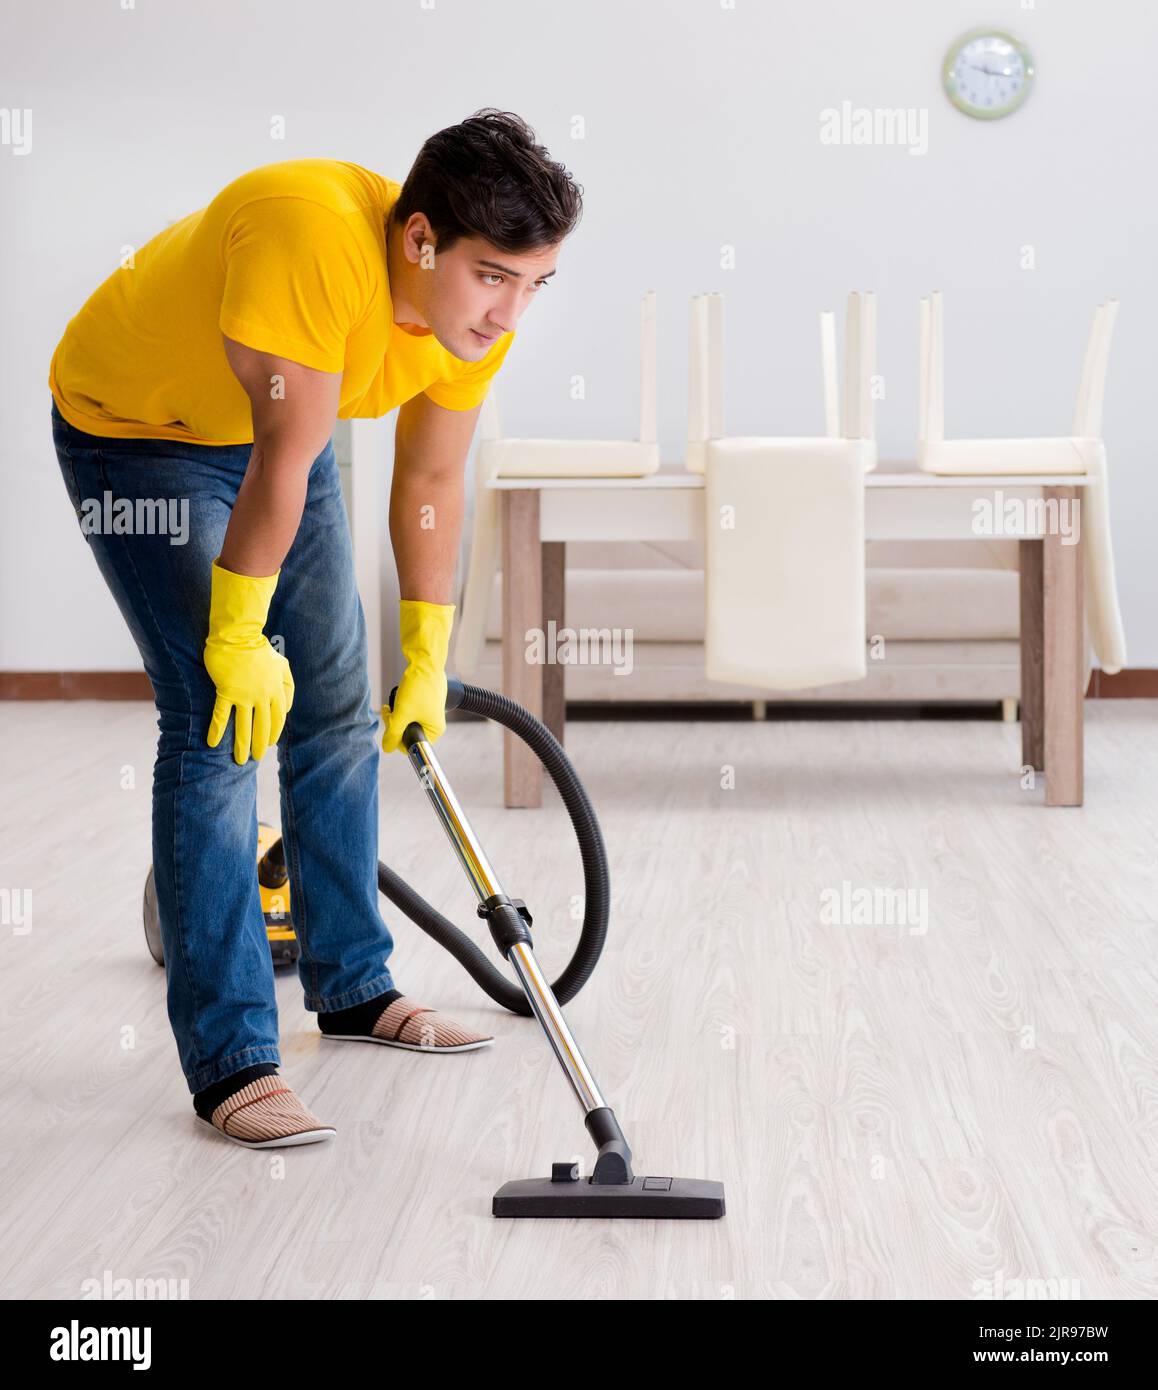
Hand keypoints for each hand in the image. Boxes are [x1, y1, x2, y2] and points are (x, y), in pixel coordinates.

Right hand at [203, 558, 294, 763]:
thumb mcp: (281, 665)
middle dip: (259, 745)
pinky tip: (213, 743)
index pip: (278, 718)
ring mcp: (244, 694)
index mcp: (276, 690)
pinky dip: (217, 729)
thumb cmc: (259, 648)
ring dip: (241, 745)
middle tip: (254, 758)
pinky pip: (222, 715)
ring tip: (240, 760)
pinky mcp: (226, 691)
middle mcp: (262, 695)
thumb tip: (287, 707)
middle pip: (263, 726)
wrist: (238, 634)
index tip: (268, 744)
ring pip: (244, 725)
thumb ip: (287, 686)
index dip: (274, 732)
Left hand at [380, 599, 454, 754]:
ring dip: (396, 715)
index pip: (411, 745)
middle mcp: (434, 722)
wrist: (424, 661)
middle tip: (389, 712)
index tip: (390, 724)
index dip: (397, 738)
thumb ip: (393, 734)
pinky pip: (409, 710)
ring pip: (406, 721)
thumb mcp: (402, 714)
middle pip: (408, 733)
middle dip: (394, 724)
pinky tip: (398, 698)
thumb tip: (387, 749)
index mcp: (435, 730)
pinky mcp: (425, 701)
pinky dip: (401, 706)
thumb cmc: (418, 688)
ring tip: (392, 704)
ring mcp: (430, 711)